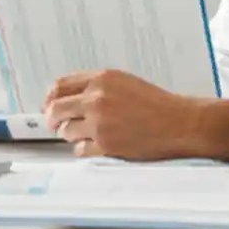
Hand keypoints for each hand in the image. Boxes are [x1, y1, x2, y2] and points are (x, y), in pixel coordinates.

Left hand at [42, 69, 228, 160]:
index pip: (59, 86)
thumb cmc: (157, 104)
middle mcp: (97, 98)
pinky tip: (97, 145)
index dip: (50, 98)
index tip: (49, 106)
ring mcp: (100, 123)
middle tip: (58, 125)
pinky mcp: (105, 145)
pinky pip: (79, 150)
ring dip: (72, 135)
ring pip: (65, 131)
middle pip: (55, 110)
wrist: (179, 122)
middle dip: (53, 119)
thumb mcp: (125, 83)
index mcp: (102, 79)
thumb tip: (67, 98)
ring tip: (88, 134)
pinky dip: (84, 149)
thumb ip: (96, 87)